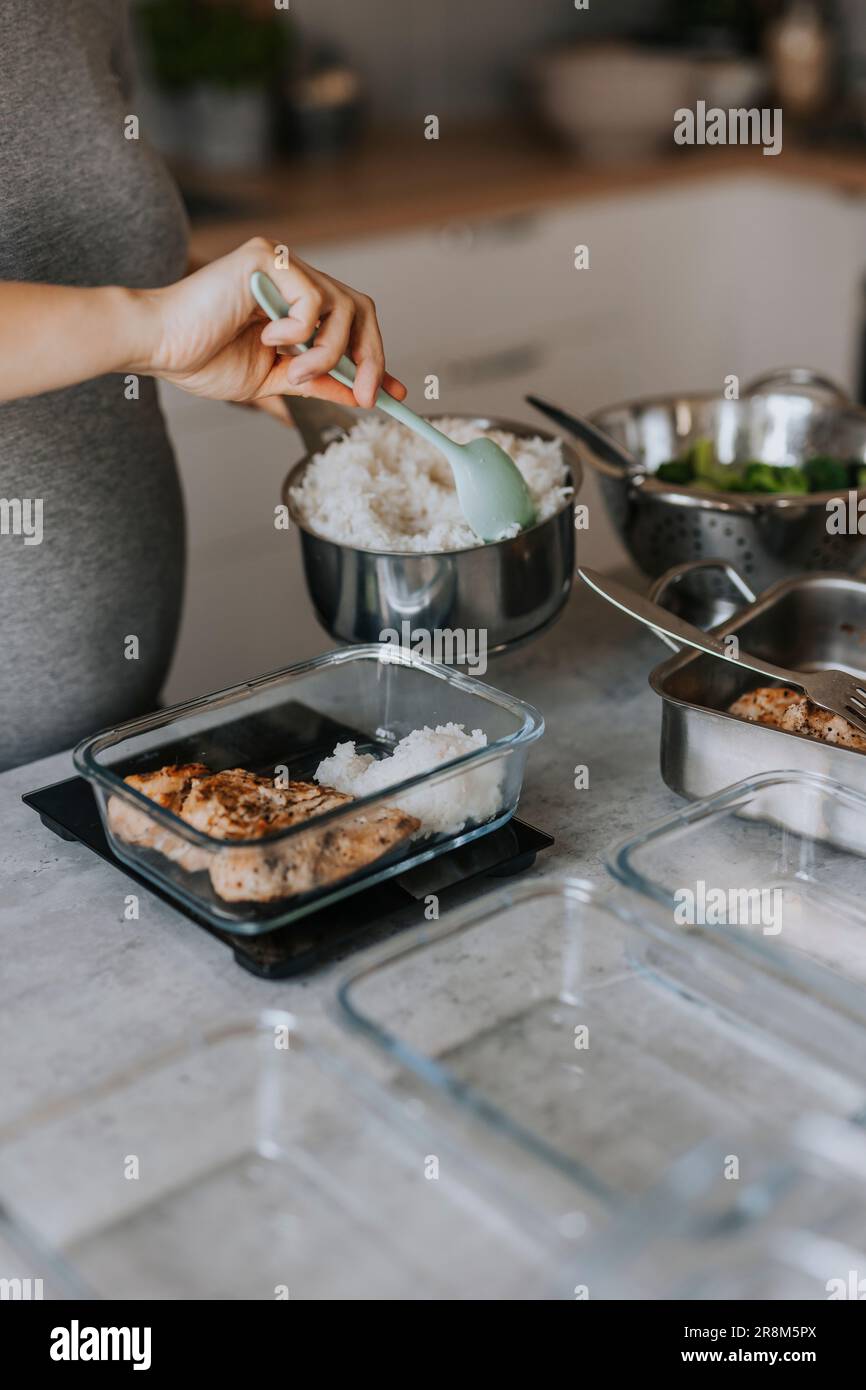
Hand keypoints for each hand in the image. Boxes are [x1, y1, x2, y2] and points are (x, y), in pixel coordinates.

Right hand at [136, 237, 406, 410]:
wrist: (158, 346)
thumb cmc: (200, 357)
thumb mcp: (272, 379)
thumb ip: (315, 382)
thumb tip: (358, 395)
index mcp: (295, 304)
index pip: (352, 324)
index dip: (377, 357)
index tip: (396, 393)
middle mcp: (293, 277)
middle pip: (361, 309)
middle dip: (370, 357)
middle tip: (365, 395)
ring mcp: (281, 264)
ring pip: (342, 306)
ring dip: (329, 352)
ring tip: (296, 371)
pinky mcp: (266, 257)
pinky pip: (313, 298)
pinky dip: (300, 330)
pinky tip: (267, 337)